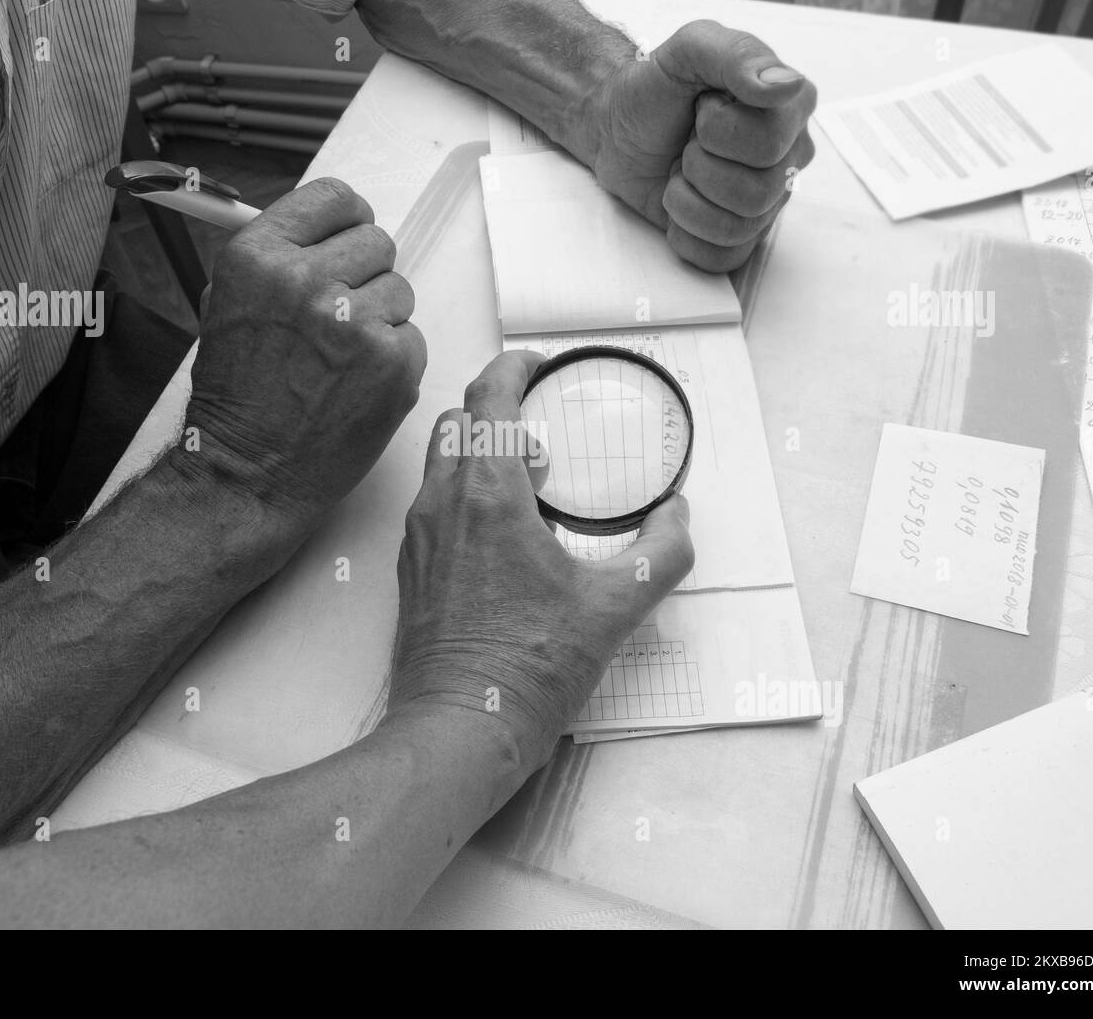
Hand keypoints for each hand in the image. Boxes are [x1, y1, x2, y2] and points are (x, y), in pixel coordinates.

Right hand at [180, 177, 426, 515]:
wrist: (248, 473)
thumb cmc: (237, 400)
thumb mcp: (228, 306)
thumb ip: (275, 261)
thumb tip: (321, 232)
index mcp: (259, 257)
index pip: (335, 198)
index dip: (347, 219)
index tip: (348, 238)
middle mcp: (307, 280)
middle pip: (376, 242)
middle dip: (364, 276)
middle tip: (340, 317)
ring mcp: (354, 321)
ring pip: (400, 290)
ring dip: (381, 320)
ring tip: (342, 359)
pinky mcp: (393, 362)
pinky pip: (413, 337)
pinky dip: (394, 361)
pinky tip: (357, 386)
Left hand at [387, 351, 694, 770]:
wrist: (460, 728)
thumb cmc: (527, 668)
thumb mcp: (615, 608)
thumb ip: (661, 553)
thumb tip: (679, 518)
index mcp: (488, 495)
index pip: (487, 395)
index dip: (513, 367)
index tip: (538, 365)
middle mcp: (443, 505)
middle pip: (457, 420)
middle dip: (496, 408)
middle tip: (541, 428)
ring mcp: (420, 537)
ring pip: (440, 461)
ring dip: (478, 450)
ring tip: (527, 480)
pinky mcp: (412, 569)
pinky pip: (433, 504)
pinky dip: (464, 493)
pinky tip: (503, 533)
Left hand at [590, 21, 817, 272]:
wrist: (616, 127)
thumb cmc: (656, 88)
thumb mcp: (689, 49)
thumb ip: (736, 54)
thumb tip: (787, 85)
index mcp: (791, 107)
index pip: (769, 145)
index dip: (717, 132)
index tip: (700, 109)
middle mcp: (790, 156)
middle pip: (756, 193)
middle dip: (699, 167)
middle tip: (686, 144)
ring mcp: (767, 202)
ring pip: (737, 228)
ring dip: (686, 200)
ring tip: (679, 172)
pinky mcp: (738, 237)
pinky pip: (722, 260)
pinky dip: (686, 235)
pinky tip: (679, 204)